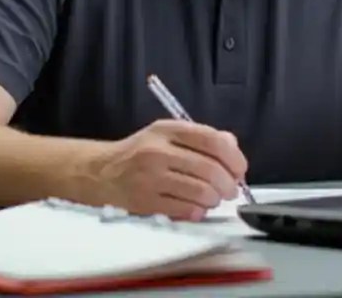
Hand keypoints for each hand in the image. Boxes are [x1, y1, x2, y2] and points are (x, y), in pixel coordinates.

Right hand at [89, 119, 247, 219]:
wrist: (100, 172)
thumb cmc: (140, 153)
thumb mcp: (167, 135)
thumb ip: (201, 138)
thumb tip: (233, 149)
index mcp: (167, 130)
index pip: (212, 140)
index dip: (234, 157)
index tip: (240, 169)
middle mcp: (158, 151)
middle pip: (209, 169)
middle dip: (228, 184)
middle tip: (230, 190)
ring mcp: (150, 177)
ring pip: (200, 191)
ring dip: (214, 199)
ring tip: (213, 199)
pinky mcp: (144, 201)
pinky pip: (184, 209)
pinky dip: (198, 211)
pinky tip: (196, 209)